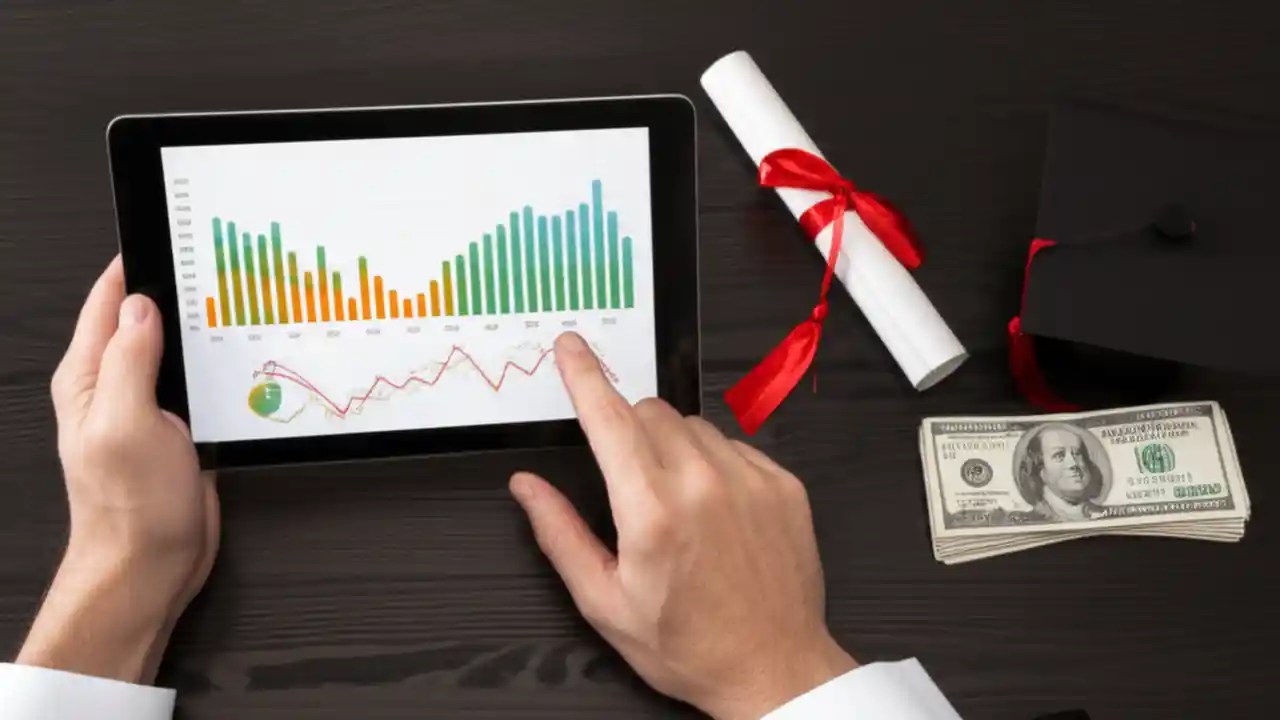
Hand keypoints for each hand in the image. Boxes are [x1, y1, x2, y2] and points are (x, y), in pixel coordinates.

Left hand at [17, 256, 218, 683]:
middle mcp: (113, 387)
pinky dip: (215, 367)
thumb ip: (129, 361)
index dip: (137, 266)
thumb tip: (141, 307)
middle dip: (178, 293)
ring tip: (234, 307)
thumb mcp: (125, 423)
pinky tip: (238, 360)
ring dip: (201, 332)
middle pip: (145, 319)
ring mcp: (146, 407)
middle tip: (217, 271)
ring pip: (175, 349)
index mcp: (88, 378)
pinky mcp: (177, 428)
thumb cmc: (129, 508)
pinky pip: (196, 382)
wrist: (151, 563)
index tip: (173, 240)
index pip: (108, 301)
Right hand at [510, 332, 856, 719]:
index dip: (584, 376)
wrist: (773, 669)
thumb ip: (560, 534)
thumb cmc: (689, 645)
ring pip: (692, 424)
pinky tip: (715, 510)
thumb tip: (527, 487)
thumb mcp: (604, 603)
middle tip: (632, 486)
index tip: (572, 347)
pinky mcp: (783, 484)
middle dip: (628, 432)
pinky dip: (715, 463)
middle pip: (649, 412)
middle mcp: (703, 484)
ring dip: (673, 447)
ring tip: (678, 507)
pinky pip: (734, 444)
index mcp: (651, 511)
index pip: (607, 419)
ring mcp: (750, 479)